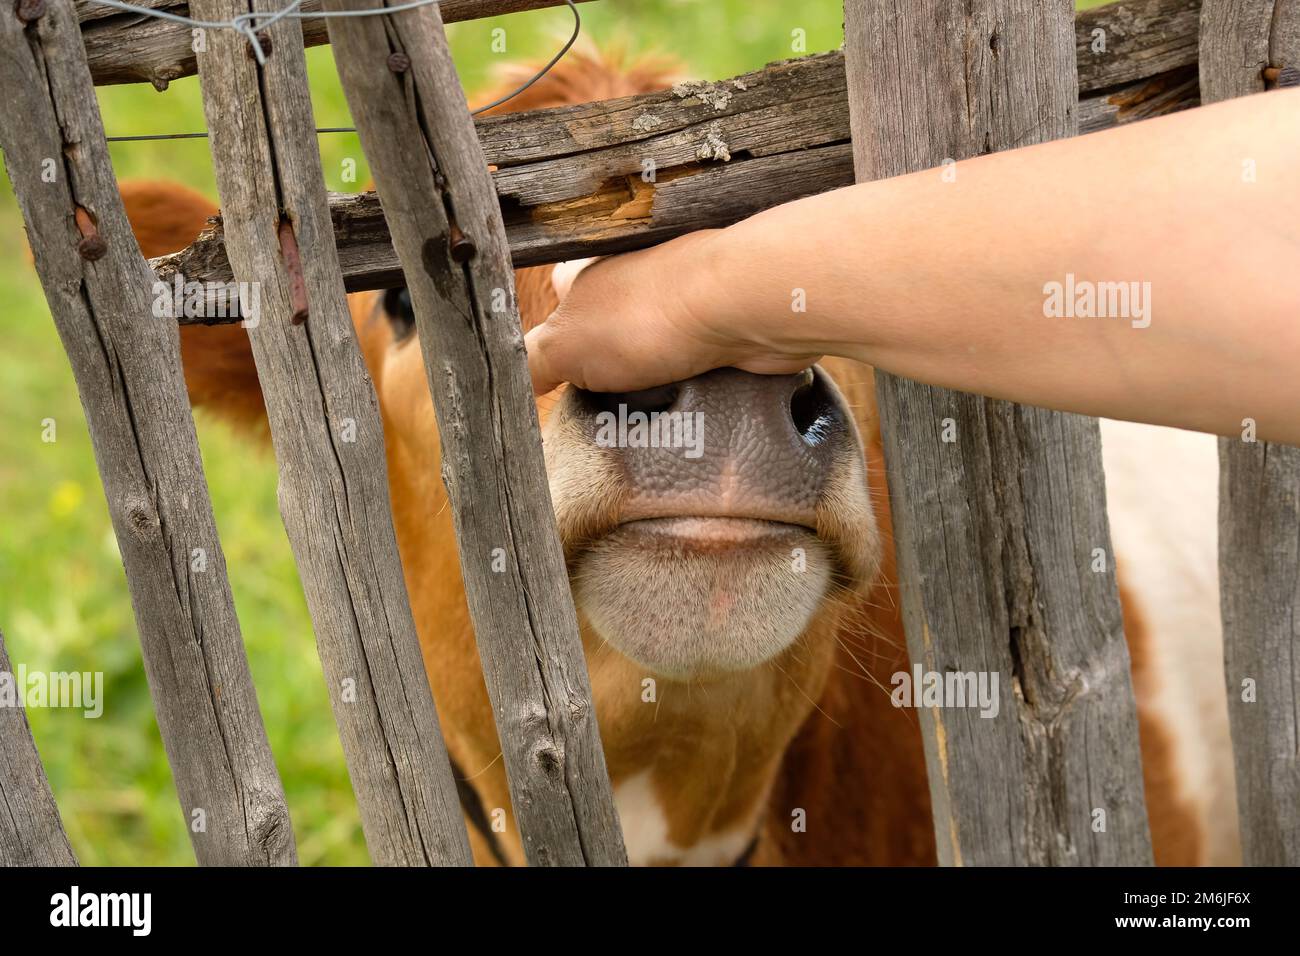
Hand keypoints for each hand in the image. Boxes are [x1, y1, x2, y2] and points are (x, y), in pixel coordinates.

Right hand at [525, 229, 821, 394]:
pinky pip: (696, 368)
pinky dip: (691, 389)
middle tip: (602, 410)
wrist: (742, 309)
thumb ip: (527, 363)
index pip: (557, 312)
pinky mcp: (721, 328)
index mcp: (588, 272)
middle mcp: (634, 279)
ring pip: (652, 357)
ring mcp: (681, 301)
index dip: (557, 354)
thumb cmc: (649, 313)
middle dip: (604, 378)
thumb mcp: (561, 346)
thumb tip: (509, 382)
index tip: (560, 386)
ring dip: (651, 389)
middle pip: (605, 340)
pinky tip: (688, 407)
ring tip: (646, 418)